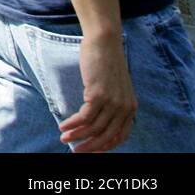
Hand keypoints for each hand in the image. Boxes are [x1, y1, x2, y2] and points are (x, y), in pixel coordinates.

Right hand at [58, 33, 136, 151]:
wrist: (105, 42)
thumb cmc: (106, 61)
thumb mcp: (115, 86)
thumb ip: (112, 102)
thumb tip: (98, 118)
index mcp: (130, 108)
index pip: (120, 137)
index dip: (105, 147)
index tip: (91, 151)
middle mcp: (124, 108)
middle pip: (105, 136)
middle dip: (89, 146)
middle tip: (76, 151)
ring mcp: (112, 102)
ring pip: (93, 128)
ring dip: (77, 135)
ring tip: (64, 139)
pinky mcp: (98, 95)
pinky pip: (84, 117)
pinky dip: (72, 124)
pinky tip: (63, 125)